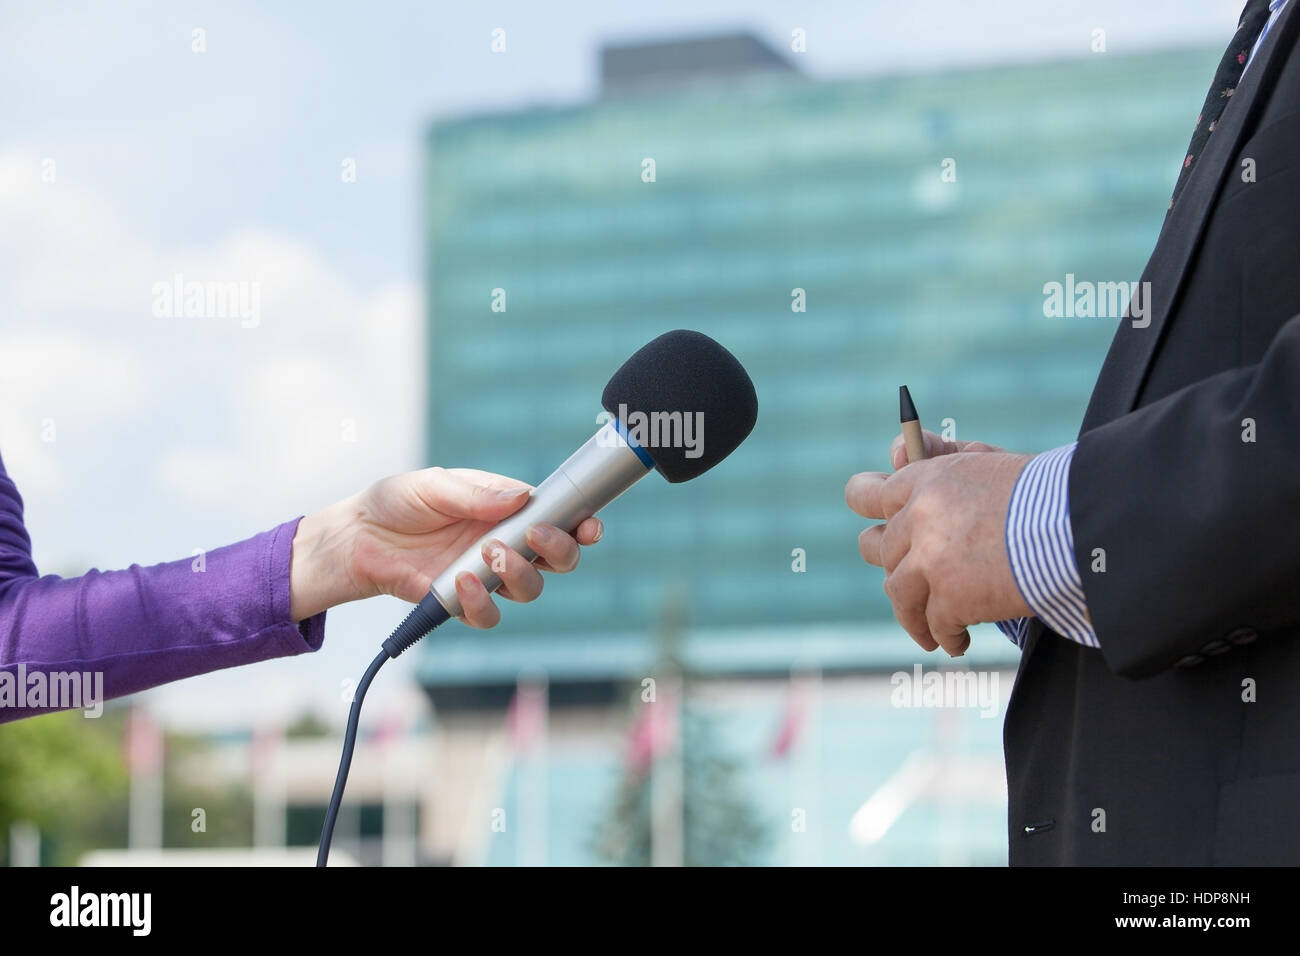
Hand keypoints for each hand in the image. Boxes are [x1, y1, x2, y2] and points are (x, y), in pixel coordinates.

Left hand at [289, 467, 602, 626]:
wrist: (355, 536)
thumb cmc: (398, 502)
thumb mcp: (435, 486)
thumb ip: (477, 494)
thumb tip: (521, 499)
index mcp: (509, 511)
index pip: (560, 520)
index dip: (583, 525)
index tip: (589, 525)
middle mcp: (507, 545)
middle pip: (559, 560)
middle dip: (559, 550)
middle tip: (533, 537)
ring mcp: (487, 576)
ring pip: (531, 589)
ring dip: (519, 575)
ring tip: (485, 555)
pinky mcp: (461, 602)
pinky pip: (488, 614)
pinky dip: (480, 602)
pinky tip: (459, 581)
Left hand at [847, 431, 1032, 656]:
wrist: (1079, 525)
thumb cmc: (1044, 493)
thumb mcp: (988, 461)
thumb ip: (942, 459)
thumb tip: (896, 458)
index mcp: (926, 478)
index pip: (869, 496)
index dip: (872, 515)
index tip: (877, 535)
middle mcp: (918, 516)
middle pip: (880, 550)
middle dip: (895, 570)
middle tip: (907, 590)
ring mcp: (930, 559)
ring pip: (899, 595)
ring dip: (913, 616)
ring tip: (931, 632)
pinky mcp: (949, 597)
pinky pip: (934, 625)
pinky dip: (946, 637)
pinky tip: (958, 641)